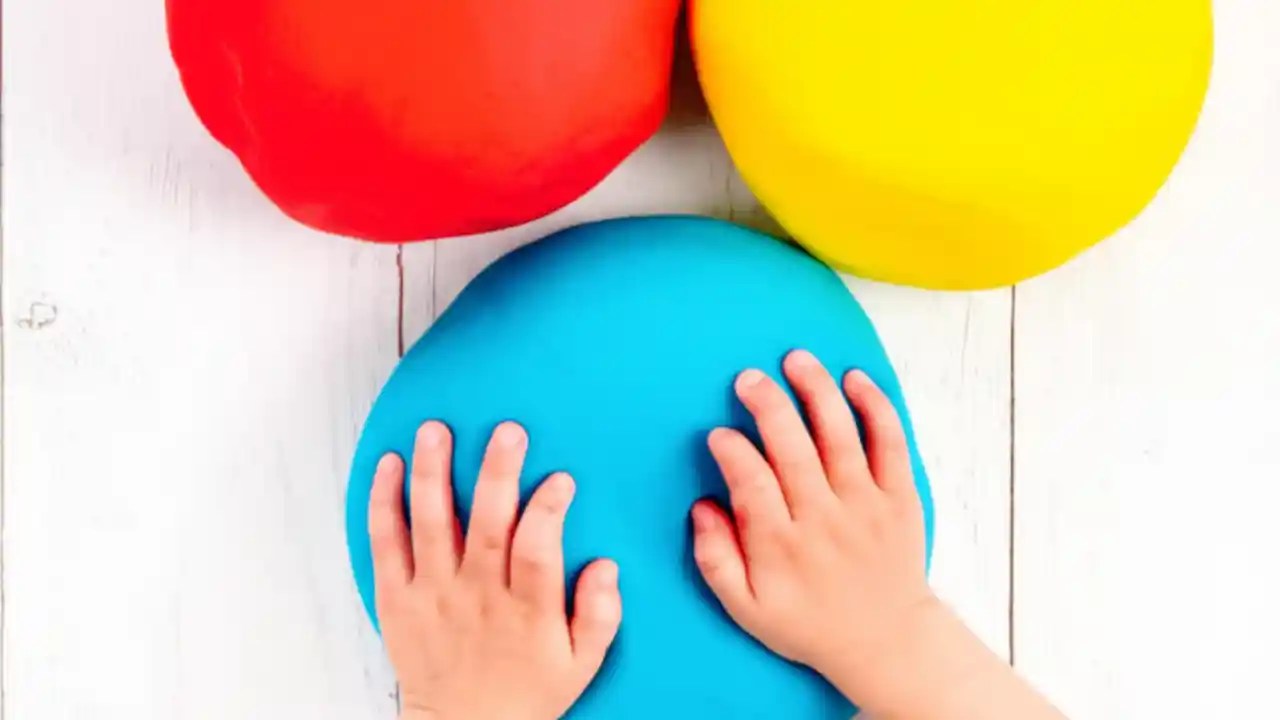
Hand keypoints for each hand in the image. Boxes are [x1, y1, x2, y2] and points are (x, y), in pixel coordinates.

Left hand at [368, 421, 621, 719]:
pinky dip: (384, 503)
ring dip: (434, 473)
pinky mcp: (396, 598)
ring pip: (431, 523)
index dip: (549, 510)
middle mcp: (476, 596)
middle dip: (497, 473)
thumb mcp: (580, 665)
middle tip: (507, 431)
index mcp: (525, 610)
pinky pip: (385, 543)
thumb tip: (605, 567)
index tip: (560, 479)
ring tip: (436, 430)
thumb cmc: (525, 694)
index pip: (537, 549)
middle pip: (486, 524)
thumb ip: (599, 614)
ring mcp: (432, 594)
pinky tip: (390, 465)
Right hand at [691, 350, 933, 686]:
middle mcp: (823, 519)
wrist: (886, 640)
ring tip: (796, 360)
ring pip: (840, 436)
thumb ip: (716, 559)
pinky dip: (876, 408)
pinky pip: (891, 443)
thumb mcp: (747, 608)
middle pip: (793, 449)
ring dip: (817, 392)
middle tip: (748, 378)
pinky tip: (854, 379)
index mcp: (781, 546)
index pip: (752, 483)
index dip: (732, 451)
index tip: (719, 435)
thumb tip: (702, 507)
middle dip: (768, 406)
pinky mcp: (899, 497)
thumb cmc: (809, 622)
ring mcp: (865, 505)